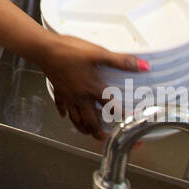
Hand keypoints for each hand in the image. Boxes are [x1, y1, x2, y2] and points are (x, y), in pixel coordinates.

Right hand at [27, 32, 145, 138]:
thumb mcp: (98, 53)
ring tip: (87, 133)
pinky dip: (63, 113)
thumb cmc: (70, 51)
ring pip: (75, 118)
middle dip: (97, 131)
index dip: (120, 115)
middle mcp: (81, 97)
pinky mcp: (58, 90)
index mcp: (93, 88)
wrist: (45, 50)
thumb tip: (143, 66)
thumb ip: (121, 61)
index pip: (110, 106)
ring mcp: (68, 96)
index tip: (127, 121)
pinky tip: (64, 115)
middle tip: (104, 138)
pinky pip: (61, 106)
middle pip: (90, 120)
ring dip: (82, 127)